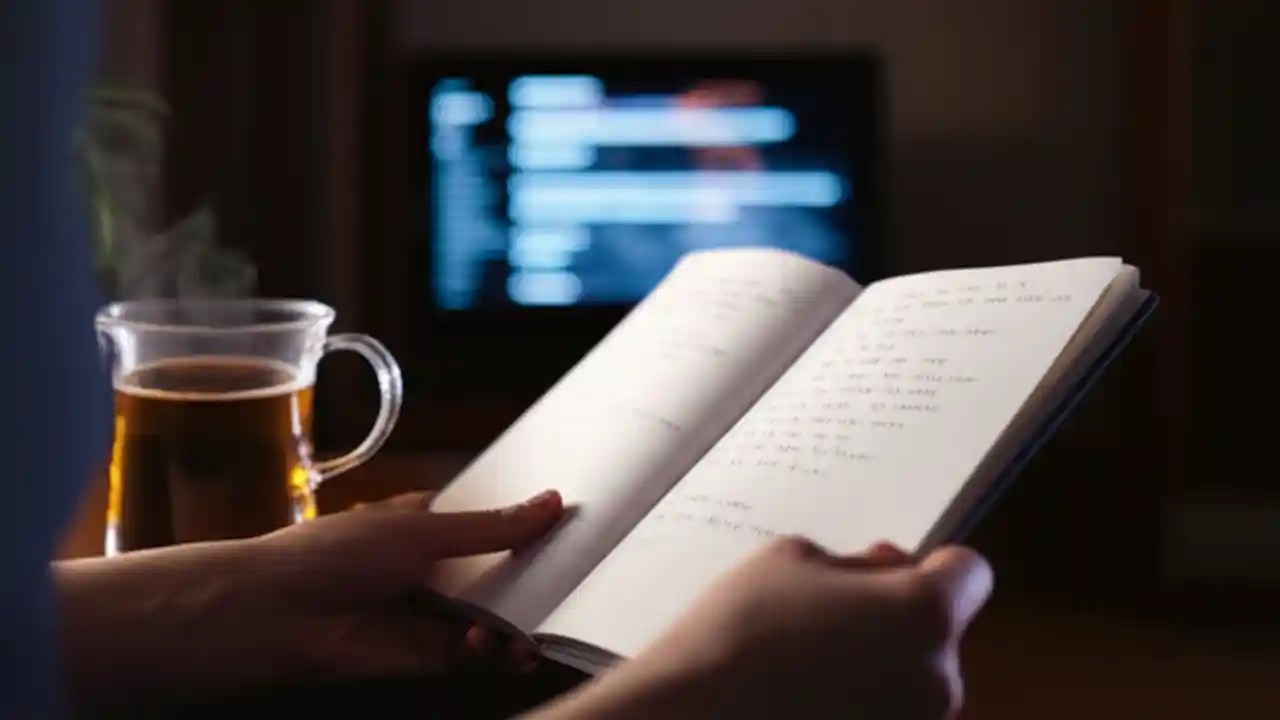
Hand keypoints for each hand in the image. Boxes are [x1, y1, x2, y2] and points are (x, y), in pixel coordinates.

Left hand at [55, 488, 562, 706]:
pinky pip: (477, 650)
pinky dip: (497, 648)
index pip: (491, 520)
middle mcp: (435, 566)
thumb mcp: (423, 529)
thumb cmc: (337, 554)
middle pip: (500, 569)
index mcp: (428, 521)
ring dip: (521, 618)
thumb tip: (553, 503)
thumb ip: (491, 526)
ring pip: (496, 612)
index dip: (528, 524)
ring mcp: (433, 610)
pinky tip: (505, 644)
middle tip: (579, 578)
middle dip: (536, 575)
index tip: (574, 522)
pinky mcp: (430, 654)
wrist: (279, 614)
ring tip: (540, 625)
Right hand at [532, 536, 990, 719]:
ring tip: (805, 665)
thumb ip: (852, 561)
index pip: (969, 573)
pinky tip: (805, 698)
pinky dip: (859, 704)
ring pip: (912, 681)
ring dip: (878, 667)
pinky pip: (886, 713)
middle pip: (938, 634)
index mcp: (925, 615)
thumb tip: (887, 567)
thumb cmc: (738, 633)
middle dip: (896, 621)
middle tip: (826, 618)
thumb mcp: (789, 562)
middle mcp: (940, 680)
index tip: (891, 573)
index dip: (933, 565)